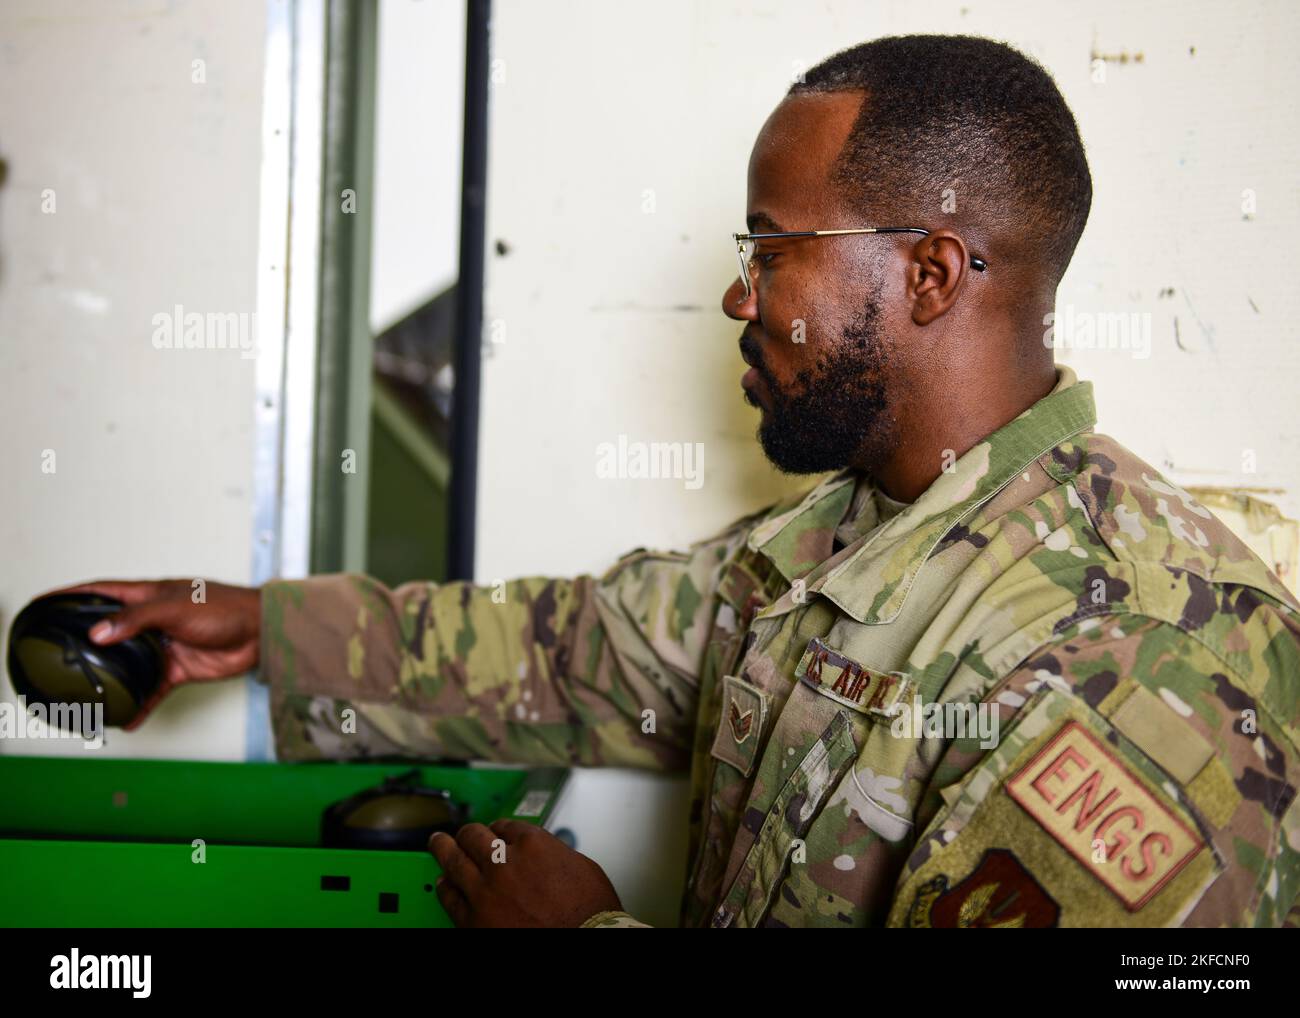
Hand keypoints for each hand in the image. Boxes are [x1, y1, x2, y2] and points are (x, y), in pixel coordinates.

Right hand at [42, 578, 261, 729]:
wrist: (260, 632)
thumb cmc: (225, 607)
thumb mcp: (175, 607)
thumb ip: (137, 619)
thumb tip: (98, 633)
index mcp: (149, 596)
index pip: (102, 592)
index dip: (74, 595)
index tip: (47, 602)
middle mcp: (152, 620)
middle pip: (111, 631)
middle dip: (86, 642)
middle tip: (58, 655)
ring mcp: (164, 646)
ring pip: (129, 664)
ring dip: (111, 678)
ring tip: (86, 693)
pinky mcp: (178, 669)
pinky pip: (153, 689)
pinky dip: (140, 703)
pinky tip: (127, 718)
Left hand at [429, 820, 621, 927]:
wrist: (585, 941)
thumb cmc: (590, 914)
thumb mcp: (581, 867)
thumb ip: (555, 854)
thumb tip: (545, 855)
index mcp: (533, 844)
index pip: (505, 826)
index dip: (500, 829)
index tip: (497, 833)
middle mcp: (504, 863)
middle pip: (474, 836)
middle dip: (468, 833)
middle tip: (462, 833)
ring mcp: (486, 891)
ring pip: (454, 860)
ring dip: (444, 848)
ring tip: (437, 843)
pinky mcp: (474, 920)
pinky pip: (450, 897)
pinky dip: (445, 887)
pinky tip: (443, 882)